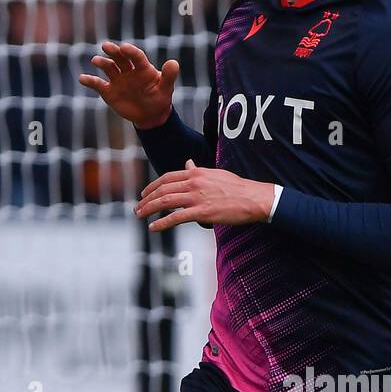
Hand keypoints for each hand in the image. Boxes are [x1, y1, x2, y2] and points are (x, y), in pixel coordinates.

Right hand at [79, 41, 178, 128]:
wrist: (150, 116)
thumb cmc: (159, 99)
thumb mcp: (166, 89)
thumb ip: (168, 76)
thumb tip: (174, 62)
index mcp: (143, 68)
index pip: (136, 56)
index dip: (130, 52)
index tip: (124, 48)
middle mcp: (128, 71)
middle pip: (120, 58)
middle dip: (113, 51)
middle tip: (106, 46)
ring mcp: (118, 80)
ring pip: (108, 68)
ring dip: (102, 63)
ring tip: (96, 61)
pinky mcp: (109, 91)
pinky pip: (98, 84)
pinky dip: (90, 81)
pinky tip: (82, 78)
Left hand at [136, 160, 273, 230]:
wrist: (253, 198)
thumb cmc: (237, 188)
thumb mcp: (215, 174)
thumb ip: (198, 171)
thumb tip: (188, 163)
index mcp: (196, 173)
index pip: (167, 178)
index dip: (152, 186)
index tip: (144, 193)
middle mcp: (193, 183)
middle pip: (162, 190)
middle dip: (146, 199)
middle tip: (137, 208)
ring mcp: (197, 197)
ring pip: (165, 202)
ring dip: (149, 209)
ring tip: (140, 216)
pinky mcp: (202, 212)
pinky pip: (176, 218)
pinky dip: (162, 223)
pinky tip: (153, 227)